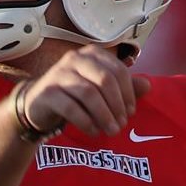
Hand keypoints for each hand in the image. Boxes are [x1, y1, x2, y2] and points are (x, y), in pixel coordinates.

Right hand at [21, 45, 150, 135]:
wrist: (37, 103)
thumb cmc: (73, 94)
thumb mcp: (99, 88)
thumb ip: (122, 86)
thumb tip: (148, 85)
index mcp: (91, 54)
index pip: (117, 70)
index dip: (128, 93)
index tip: (131, 112)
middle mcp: (74, 59)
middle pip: (104, 80)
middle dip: (117, 105)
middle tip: (122, 124)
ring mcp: (58, 74)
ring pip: (88, 93)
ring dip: (104, 115)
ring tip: (111, 130)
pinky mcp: (47, 92)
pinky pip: (71, 108)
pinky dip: (86, 122)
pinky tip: (93, 131)